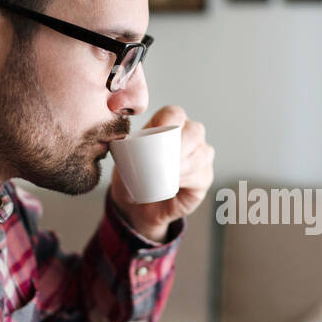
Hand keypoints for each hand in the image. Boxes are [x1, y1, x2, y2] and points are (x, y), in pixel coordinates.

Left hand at [110, 106, 213, 241]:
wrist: (138, 207)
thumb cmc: (132, 177)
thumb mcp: (122, 160)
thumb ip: (122, 147)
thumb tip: (117, 136)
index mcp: (167, 124)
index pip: (174, 114)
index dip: (169, 119)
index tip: (157, 135)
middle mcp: (189, 136)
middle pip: (194, 131)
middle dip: (181, 144)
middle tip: (165, 159)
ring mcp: (200, 155)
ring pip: (200, 154)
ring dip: (184, 164)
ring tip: (167, 175)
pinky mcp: (204, 176)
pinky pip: (203, 174)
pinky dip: (189, 178)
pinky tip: (176, 182)